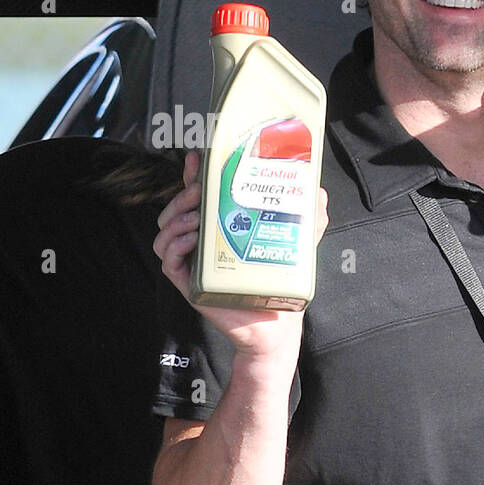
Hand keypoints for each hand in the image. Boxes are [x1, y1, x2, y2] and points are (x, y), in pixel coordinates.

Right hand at [154, 151, 328, 363]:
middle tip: (200, 191)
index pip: (198, 198)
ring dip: (176, 218)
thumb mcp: (297, 243)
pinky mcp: (190, 284)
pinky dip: (174, 246)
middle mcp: (202, 243)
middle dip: (183, 196)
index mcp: (219, 228)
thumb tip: (317, 190)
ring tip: (198, 216)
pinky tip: (192, 239)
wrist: (274, 326)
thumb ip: (308, 217)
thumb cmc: (278, 282)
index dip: (192, 176)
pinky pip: (168, 261)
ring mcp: (193, 263)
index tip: (196, 158)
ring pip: (165, 232)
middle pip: (175, 211)